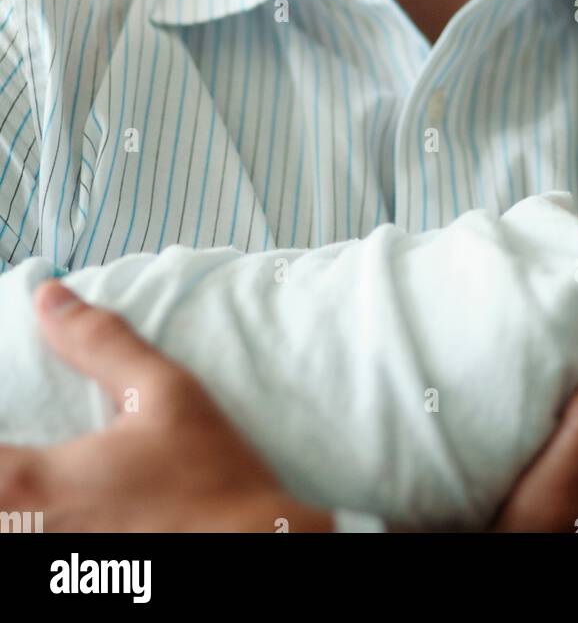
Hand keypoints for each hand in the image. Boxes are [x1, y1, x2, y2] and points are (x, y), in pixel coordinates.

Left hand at [0, 282, 331, 531]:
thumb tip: (48, 298)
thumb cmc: (209, 477)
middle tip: (25, 443)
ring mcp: (51, 563)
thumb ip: (100, 343)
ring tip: (31, 478)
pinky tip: (61, 510)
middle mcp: (28, 531)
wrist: (252, 552)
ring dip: (12, 503)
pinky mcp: (77, 580)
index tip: (12, 411)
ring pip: (6, 525)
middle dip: (3, 471)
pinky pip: (32, 543)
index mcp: (33, 483)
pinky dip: (31, 522)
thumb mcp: (164, 391)